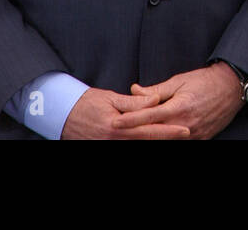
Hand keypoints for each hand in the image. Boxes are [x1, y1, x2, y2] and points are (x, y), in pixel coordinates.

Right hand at [61, 87, 190, 139]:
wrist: (61, 115)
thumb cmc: (88, 103)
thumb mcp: (111, 98)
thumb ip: (135, 103)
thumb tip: (156, 100)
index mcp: (118, 127)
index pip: (149, 130)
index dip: (169, 131)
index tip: (185, 130)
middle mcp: (114, 141)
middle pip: (146, 142)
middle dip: (166, 140)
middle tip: (185, 134)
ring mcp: (108, 147)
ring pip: (137, 147)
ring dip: (154, 142)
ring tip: (172, 137)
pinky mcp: (104, 148)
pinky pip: (126, 148)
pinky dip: (140, 143)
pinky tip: (151, 139)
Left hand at [115, 62, 244, 139]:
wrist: (233, 88)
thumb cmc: (205, 81)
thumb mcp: (180, 80)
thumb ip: (156, 89)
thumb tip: (134, 90)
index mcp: (179, 107)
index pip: (148, 116)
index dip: (130, 120)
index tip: (114, 121)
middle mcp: (186, 124)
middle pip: (154, 134)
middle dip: (136, 134)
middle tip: (119, 132)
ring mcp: (194, 134)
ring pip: (166, 140)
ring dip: (151, 138)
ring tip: (136, 135)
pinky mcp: (202, 139)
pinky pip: (180, 143)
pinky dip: (168, 139)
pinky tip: (158, 137)